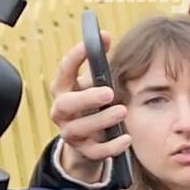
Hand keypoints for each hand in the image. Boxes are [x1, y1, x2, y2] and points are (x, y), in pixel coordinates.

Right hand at [49, 35, 130, 184]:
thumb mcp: (94, 84)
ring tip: (122, 111)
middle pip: (67, 104)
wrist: (87, 140)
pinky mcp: (84, 151)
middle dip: (87, 98)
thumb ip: (99, 65)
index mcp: (64, 90)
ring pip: (80, 129)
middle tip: (109, 93)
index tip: (93, 44)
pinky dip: (111, 146)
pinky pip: (95, 152)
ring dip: (101, 120)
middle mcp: (62, 111)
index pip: (64, 71)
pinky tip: (127, 139)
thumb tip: (106, 36)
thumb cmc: (93, 104)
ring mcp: (71, 132)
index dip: (76, 56)